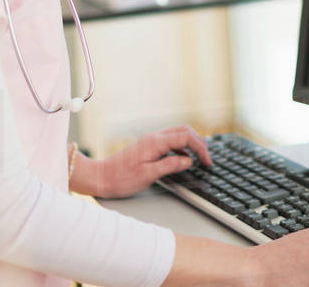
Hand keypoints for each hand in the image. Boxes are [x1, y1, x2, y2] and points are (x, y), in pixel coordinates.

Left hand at [77, 125, 212, 198]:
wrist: (100, 176)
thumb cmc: (121, 178)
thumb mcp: (149, 175)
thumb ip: (170, 165)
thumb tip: (188, 160)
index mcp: (155, 142)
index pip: (186, 137)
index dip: (200, 147)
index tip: (207, 161)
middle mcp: (153, 137)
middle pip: (183, 130)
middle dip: (199, 141)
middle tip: (207, 157)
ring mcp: (150, 140)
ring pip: (176, 134)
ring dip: (190, 142)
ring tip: (199, 157)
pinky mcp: (147, 146)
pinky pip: (169, 140)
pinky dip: (180, 146)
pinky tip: (183, 157)